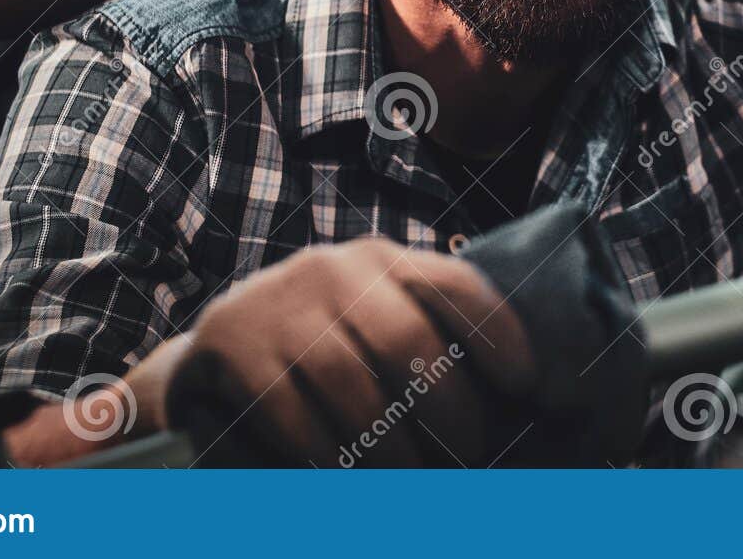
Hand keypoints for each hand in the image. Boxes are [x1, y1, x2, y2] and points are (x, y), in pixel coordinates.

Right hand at [171, 236, 535, 465]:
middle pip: (407, 341)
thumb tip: (514, 400)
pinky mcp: (237, 344)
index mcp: (383, 260)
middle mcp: (336, 270)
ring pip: (352, 384)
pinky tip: (348, 478)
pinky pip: (293, 413)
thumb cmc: (323, 341)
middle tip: (470, 455)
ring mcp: (282, 304)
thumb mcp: (374, 316)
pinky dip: (328, 456)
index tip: (527, 386)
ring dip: (391, 447)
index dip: (498, 334)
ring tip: (415, 482)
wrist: (215, 346)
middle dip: (448, 409)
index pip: (453, 285)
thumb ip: (429, 335)